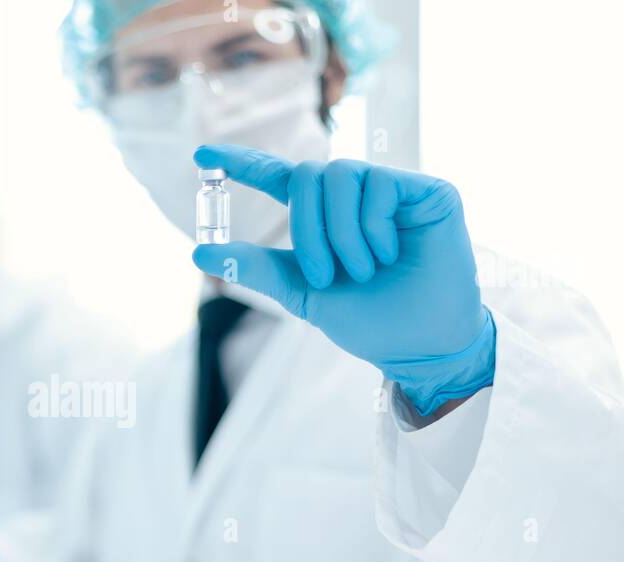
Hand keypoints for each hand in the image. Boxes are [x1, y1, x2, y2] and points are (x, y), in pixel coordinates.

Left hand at [191, 145, 495, 415]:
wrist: (420, 345)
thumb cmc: (369, 321)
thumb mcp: (304, 293)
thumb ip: (257, 268)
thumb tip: (197, 252)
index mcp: (323, 218)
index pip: (277, 177)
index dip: (241, 163)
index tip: (200, 154)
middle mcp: (354, 197)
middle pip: (307, 173)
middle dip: (307, 228)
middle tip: (325, 275)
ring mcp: (391, 190)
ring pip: (340, 175)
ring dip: (342, 234)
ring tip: (363, 271)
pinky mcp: (426, 191)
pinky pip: (380, 184)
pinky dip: (374, 227)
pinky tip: (389, 254)